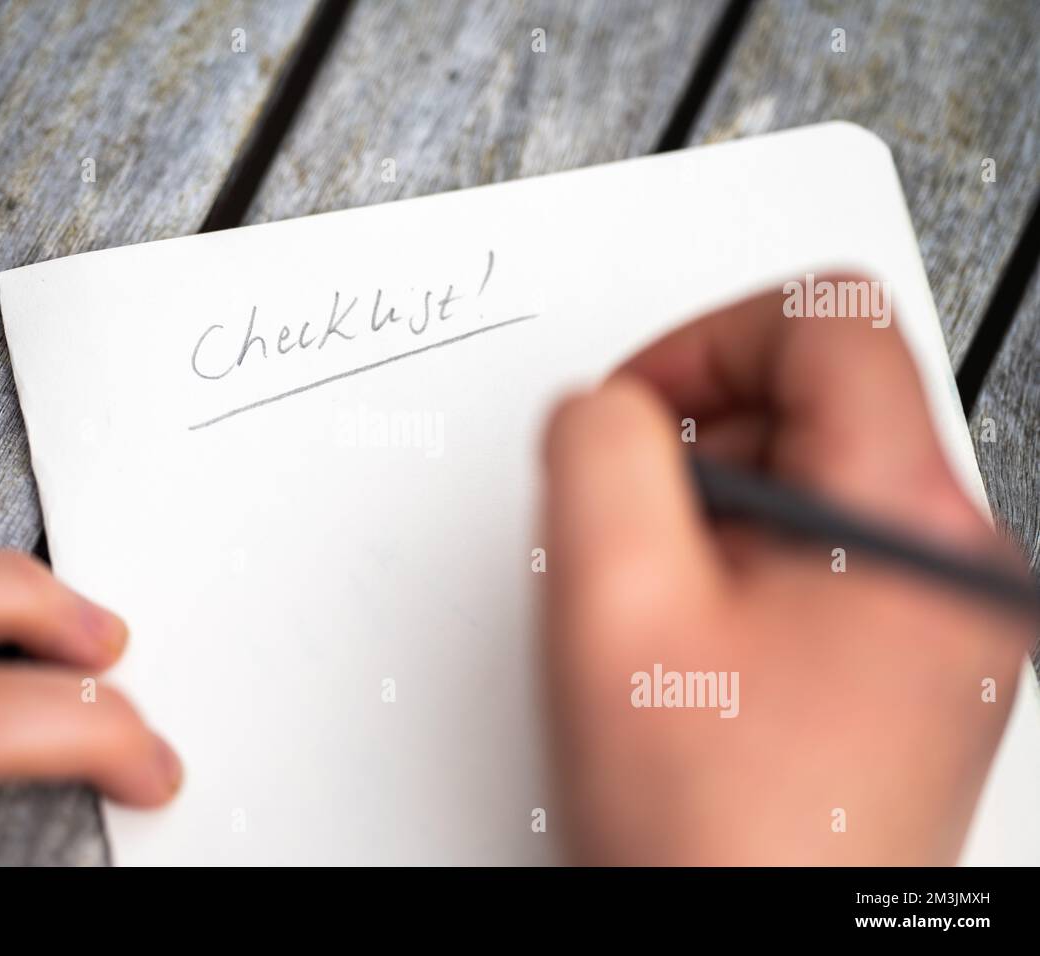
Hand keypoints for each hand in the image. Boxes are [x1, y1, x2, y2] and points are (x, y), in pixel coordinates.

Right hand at [542, 276, 1030, 863]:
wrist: (745, 955)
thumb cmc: (709, 838)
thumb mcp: (612, 606)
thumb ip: (596, 451)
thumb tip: (608, 404)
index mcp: (912, 527)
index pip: (826, 320)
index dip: (702, 344)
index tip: (635, 416)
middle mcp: (960, 568)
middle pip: (818, 401)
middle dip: (699, 449)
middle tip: (637, 540)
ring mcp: (947, 621)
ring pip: (811, 483)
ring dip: (713, 520)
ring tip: (667, 619)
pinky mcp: (919, 663)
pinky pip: (822, 559)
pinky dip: (743, 575)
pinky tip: (699, 655)